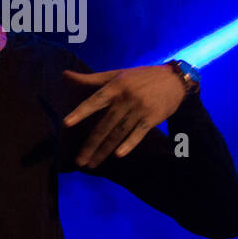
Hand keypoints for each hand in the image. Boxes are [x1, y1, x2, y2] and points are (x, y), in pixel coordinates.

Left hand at [61, 65, 187, 167]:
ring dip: (104, 150)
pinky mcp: (152, 118)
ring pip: (118, 133)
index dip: (80, 112)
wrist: (173, 80)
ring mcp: (139, 109)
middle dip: (91, 144)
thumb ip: (91, 79)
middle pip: (105, 125)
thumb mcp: (116, 74)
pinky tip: (118, 155)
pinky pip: (138, 134)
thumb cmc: (140, 77)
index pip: (94, 101)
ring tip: (92, 164)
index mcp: (115, 87)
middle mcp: (125, 99)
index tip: (66, 124)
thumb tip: (64, 75)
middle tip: (79, 161)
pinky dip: (128, 144)